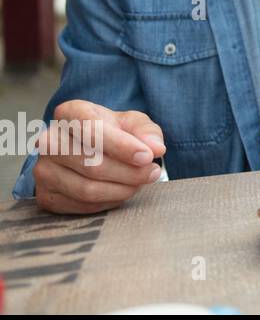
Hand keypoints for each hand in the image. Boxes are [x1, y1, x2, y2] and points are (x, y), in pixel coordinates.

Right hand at [32, 100, 166, 214]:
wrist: (88, 150)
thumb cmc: (113, 132)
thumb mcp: (133, 123)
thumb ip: (147, 132)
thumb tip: (156, 148)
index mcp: (70, 113)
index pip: (92, 130)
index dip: (122, 146)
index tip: (147, 157)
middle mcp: (49, 140)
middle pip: (92, 163)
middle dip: (129, 172)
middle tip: (153, 172)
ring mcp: (44, 169)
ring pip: (87, 189)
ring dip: (122, 189)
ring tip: (141, 182)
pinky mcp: (46, 195)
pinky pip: (82, 206)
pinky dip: (109, 201)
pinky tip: (121, 191)